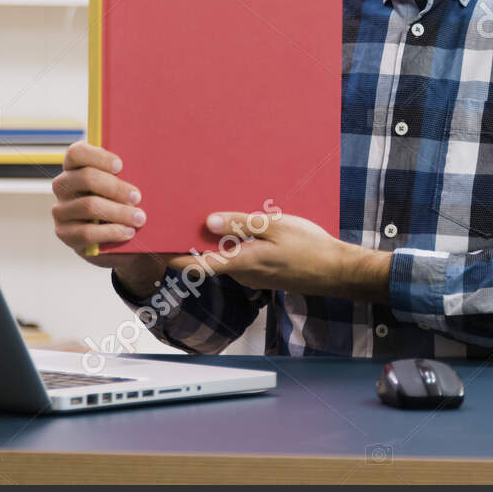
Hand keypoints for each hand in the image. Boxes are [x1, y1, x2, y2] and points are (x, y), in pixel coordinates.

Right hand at [51, 141, 163, 291]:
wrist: (119, 242)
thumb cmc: (124, 204)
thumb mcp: (125, 187)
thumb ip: (127, 174)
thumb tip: (152, 163)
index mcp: (75, 167)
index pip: (76, 153)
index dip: (98, 157)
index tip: (121, 166)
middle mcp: (63, 186)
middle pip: (85, 177)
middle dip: (115, 187)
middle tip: (137, 197)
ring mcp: (61, 211)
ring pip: (88, 206)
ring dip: (118, 212)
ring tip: (139, 218)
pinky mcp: (65, 234)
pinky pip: (86, 232)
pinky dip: (111, 231)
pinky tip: (128, 232)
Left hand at [170, 211, 391, 302]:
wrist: (337, 271)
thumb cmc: (310, 248)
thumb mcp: (275, 227)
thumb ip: (241, 224)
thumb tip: (208, 221)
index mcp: (240, 262)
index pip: (196, 264)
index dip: (173, 257)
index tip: (155, 246)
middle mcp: (242, 274)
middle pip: (209, 259)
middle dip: (197, 240)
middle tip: (187, 215)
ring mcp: (253, 277)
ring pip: (228, 257)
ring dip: (221, 241)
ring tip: (218, 214)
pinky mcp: (265, 274)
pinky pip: (243, 259)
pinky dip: (239, 245)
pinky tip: (248, 228)